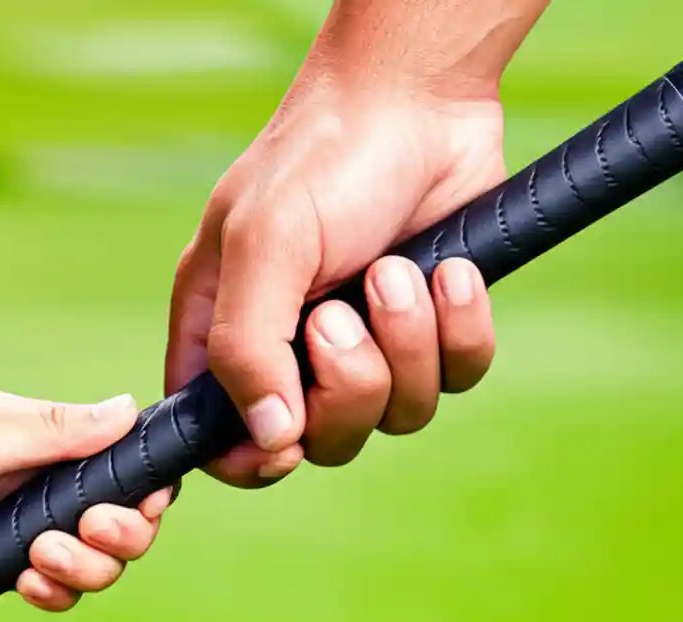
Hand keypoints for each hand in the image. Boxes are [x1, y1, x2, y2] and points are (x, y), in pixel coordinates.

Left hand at [0, 386, 171, 611]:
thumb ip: (53, 431)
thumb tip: (126, 406)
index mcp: (33, 437)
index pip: (114, 459)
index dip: (139, 485)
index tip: (135, 502)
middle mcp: (27, 481)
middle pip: (114, 517)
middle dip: (118, 533)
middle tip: (88, 533)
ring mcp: (5, 526)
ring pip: (85, 559)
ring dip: (82, 567)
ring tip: (36, 560)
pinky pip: (43, 588)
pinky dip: (49, 592)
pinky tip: (24, 585)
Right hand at [167, 64, 506, 486]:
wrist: (421, 100)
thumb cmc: (323, 158)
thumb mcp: (264, 244)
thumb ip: (247, 347)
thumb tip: (270, 439)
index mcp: (225, 329)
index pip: (221, 437)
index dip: (253, 459)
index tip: (288, 442)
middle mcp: (291, 346)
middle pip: (321, 440)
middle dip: (346, 386)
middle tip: (341, 314)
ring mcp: (366, 339)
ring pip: (396, 415)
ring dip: (407, 345)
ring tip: (397, 272)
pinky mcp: (432, 325)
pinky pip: (459, 376)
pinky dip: (461, 330)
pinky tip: (450, 271)